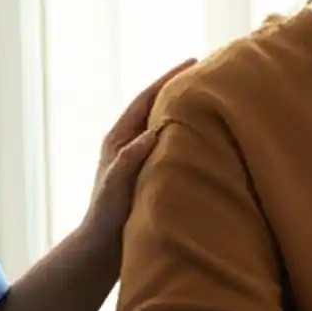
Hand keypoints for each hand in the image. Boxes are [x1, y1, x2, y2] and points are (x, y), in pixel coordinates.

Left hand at [79, 59, 196, 255]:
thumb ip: (129, 158)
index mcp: (117, 138)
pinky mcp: (148, 172)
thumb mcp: (114, 185)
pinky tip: (205, 135)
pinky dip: (186, 134)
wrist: (101, 248)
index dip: (167, 79)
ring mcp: (138, 157)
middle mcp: (127, 143)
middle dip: (178, 88)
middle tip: (207, 73)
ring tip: (210, 97)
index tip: (192, 62)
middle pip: (156, 106)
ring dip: (184, 110)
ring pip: (164, 124)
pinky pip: (170, 144)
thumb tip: (152, 131)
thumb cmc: (105, 216)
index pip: (145, 99)